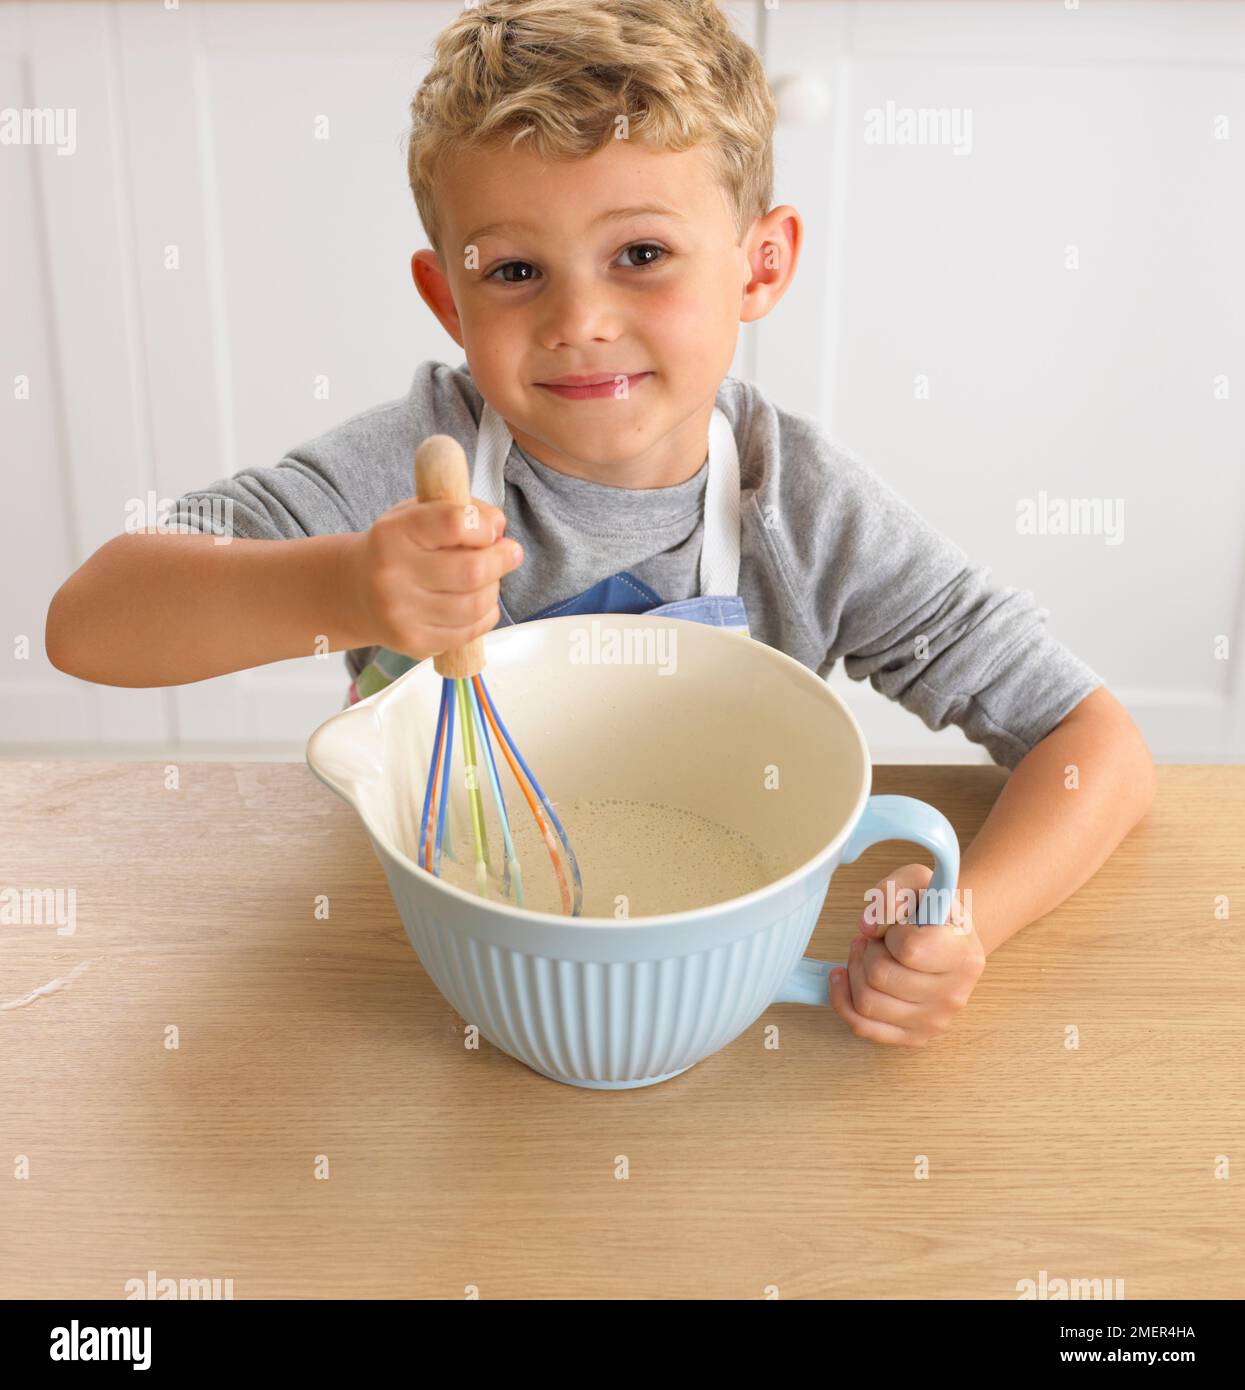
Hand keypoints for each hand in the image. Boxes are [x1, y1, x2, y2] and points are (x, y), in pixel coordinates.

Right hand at [345, 495, 522, 659]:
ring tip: (489, 579)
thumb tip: (497, 527)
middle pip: (473, 570)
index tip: (492, 529)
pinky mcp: (415, 642)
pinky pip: (470, 631)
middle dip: (502, 559)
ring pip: (476, 604)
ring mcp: (402, 614)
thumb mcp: (417, 513)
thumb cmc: (398, 547)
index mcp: (393, 533)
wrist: (357, 592)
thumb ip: (458, 510)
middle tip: (510, 553)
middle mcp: (392, 575)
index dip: (485, 526)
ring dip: (494, 588)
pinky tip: (477, 603)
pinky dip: (485, 615)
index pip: (455, 523)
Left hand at [829, 862, 984, 1046]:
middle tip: (876, 940)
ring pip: (867, 1003)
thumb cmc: (930, 912)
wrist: (947, 940)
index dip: (892, 933)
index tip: (897, 927)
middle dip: (868, 951)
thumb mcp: (918, 882)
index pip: (909, 949)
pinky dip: (843, 999)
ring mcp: (934, 1020)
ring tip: (868, 954)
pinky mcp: (913, 1036)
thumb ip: (893, 890)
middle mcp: (954, 994)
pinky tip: (844, 976)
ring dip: (856, 971)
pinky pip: (862, 1027)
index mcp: (964, 955)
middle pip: (880, 976)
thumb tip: (867, 926)